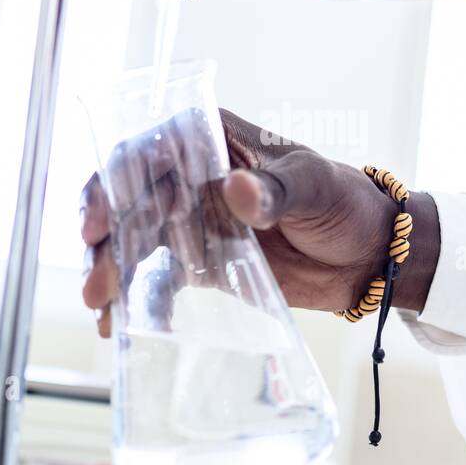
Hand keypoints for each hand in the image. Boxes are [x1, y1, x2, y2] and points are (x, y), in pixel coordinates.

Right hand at [80, 108, 438, 335]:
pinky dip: (137, 297)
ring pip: (132, 236)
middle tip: (97, 282)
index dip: (113, 183)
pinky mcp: (201, 260)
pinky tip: (120, 323)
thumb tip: (238, 190)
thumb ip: (277, 190)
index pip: (148, 152)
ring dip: (111, 268)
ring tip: (101, 308)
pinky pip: (157, 275)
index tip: (100, 222)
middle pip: (127, 197)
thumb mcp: (315, 189)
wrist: (368, 256)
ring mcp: (192, 219)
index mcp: (213, 140)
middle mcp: (193, 176)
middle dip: (103, 237)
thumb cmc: (345, 203)